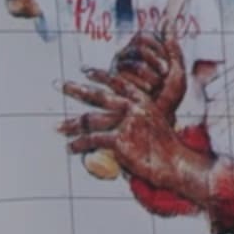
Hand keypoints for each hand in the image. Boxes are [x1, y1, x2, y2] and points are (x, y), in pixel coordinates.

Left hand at [58, 42, 197, 192]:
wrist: (176, 163)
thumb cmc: (167, 147)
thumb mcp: (157, 122)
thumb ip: (139, 116)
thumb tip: (122, 118)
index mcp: (143, 99)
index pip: (118, 81)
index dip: (101, 75)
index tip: (86, 70)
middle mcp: (133, 107)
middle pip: (99, 95)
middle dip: (76, 89)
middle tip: (60, 84)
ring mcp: (126, 123)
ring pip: (91, 120)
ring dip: (71, 124)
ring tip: (58, 127)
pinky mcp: (120, 140)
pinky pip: (92, 140)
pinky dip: (79, 144)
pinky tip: (71, 147)